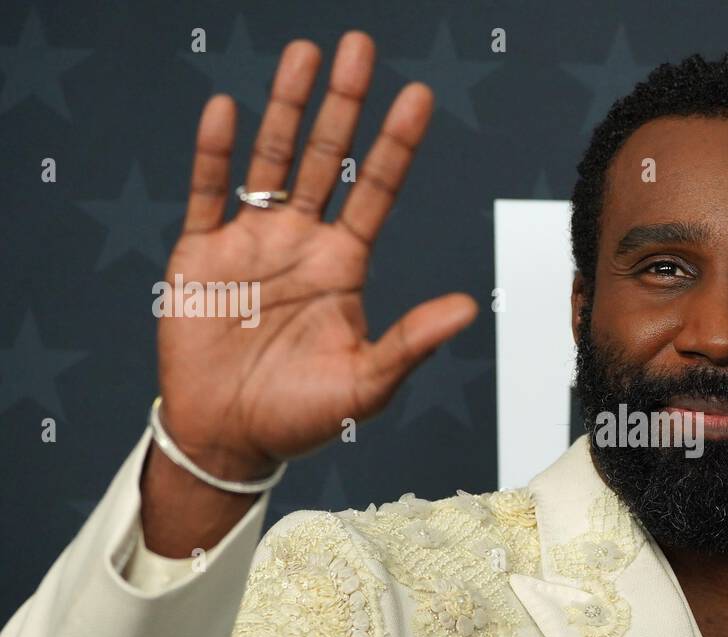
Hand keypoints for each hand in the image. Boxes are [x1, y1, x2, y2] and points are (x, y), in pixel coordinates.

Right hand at [157, 30, 475, 478]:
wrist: (228, 438)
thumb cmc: (301, 416)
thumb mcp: (366, 384)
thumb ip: (411, 341)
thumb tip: (468, 307)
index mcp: (343, 266)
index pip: (377, 191)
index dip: (397, 145)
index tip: (419, 98)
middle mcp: (301, 242)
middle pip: (328, 159)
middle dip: (344, 105)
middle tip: (360, 48)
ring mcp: (250, 241)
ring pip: (272, 161)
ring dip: (286, 109)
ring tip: (304, 55)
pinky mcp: (200, 253)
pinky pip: (207, 193)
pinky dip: (214, 155)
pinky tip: (226, 111)